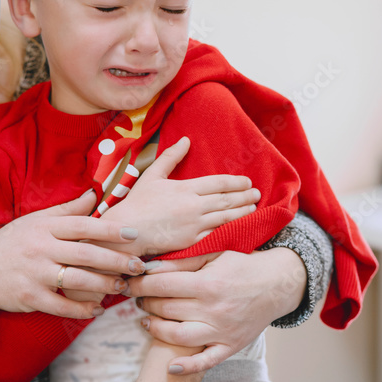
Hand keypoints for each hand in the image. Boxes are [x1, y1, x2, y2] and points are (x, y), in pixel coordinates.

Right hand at [0, 190, 146, 318]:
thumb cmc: (10, 244)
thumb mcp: (34, 221)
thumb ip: (67, 209)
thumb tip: (94, 193)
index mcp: (44, 227)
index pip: (83, 226)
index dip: (111, 230)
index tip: (134, 235)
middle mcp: (40, 249)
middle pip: (86, 254)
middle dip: (116, 261)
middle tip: (139, 266)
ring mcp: (34, 274)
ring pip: (78, 280)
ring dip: (105, 285)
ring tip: (123, 285)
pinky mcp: (29, 297)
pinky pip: (62, 305)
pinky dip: (83, 309)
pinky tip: (98, 308)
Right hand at [99, 137, 261, 255]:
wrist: (124, 232)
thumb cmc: (136, 203)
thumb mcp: (152, 176)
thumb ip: (171, 157)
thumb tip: (186, 140)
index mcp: (185, 188)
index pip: (219, 183)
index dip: (236, 182)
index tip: (246, 181)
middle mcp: (193, 205)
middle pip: (227, 199)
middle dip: (245, 195)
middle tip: (257, 193)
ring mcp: (194, 225)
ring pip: (226, 216)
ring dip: (243, 211)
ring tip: (254, 207)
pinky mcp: (192, 241)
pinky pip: (217, 234)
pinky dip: (231, 228)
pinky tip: (240, 226)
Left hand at [124, 248, 305, 373]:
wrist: (278, 284)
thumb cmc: (243, 265)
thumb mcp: (215, 254)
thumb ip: (183, 261)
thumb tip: (149, 268)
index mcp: (209, 283)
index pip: (162, 285)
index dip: (140, 284)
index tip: (131, 282)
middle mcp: (214, 309)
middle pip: (166, 309)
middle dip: (146, 302)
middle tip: (139, 298)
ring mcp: (222, 330)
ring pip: (178, 336)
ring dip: (155, 329)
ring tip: (147, 320)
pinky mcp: (231, 346)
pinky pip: (206, 361)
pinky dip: (187, 367)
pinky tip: (171, 367)